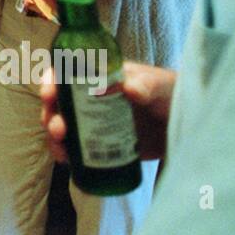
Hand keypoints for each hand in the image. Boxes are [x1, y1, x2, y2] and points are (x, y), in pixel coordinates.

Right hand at [41, 61, 174, 163]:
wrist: (185, 125)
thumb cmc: (171, 95)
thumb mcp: (161, 86)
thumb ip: (147, 85)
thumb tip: (128, 88)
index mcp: (100, 75)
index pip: (67, 72)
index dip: (52, 81)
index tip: (49, 94)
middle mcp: (90, 97)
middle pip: (58, 103)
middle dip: (50, 115)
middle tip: (59, 129)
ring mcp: (94, 122)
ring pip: (62, 126)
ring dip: (54, 137)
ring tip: (63, 151)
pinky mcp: (100, 144)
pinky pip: (75, 148)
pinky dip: (66, 154)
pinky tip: (67, 161)